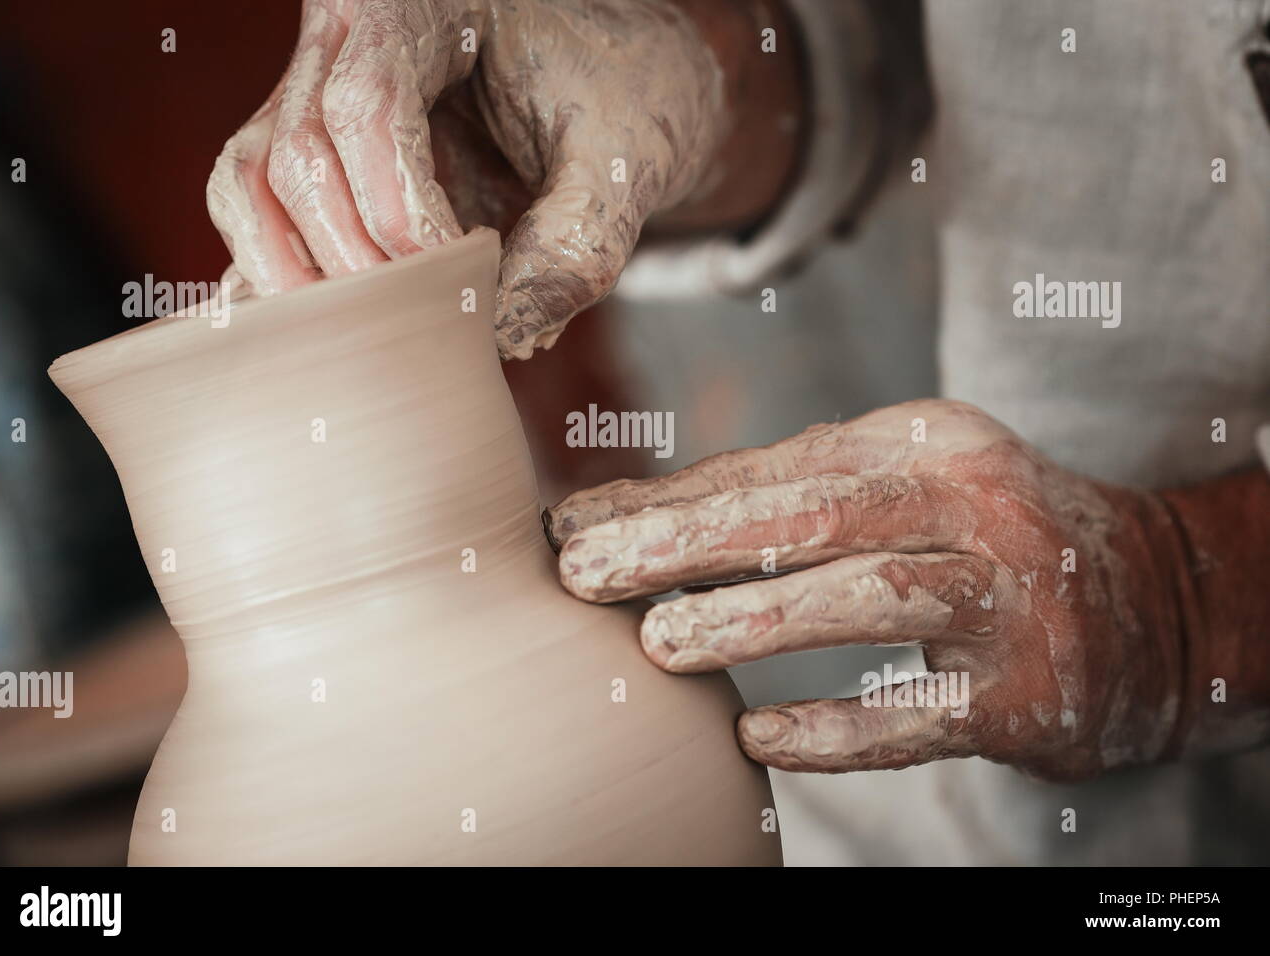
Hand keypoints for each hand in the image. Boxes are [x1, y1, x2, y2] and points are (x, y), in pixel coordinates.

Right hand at [206, 0, 733, 358]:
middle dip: (351, 262)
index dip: (400, 214)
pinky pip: (260, 217)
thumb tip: (502, 331)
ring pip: (248, 187)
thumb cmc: (618, 97)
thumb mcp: (623, 159)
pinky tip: (325, 337)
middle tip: (419, 329)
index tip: (459, 279)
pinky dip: (285, 280)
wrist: (617, 85)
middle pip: (290, 156)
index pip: (367, 110)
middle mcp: (344, 43)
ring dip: (295, 281)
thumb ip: (578, 240)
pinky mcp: (319, 159)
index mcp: (413, 5)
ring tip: (367, 342)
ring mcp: (316, 100)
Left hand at [545, 400, 1193, 781]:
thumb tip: (622, 516)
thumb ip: (782, 493)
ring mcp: (1006, 595)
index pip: (776, 468)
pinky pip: (923, 711)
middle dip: (690, 541)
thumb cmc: (984, 537)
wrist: (1156, 598)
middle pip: (816, 513)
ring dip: (758, 620)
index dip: (669, 498)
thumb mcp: (902, 484)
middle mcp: (970, 504)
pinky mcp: (1029, 690)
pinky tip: (760, 738)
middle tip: (587, 575)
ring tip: (658, 644)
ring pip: (873, 596)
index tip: (574, 528)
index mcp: (923, 441)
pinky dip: (840, 727)